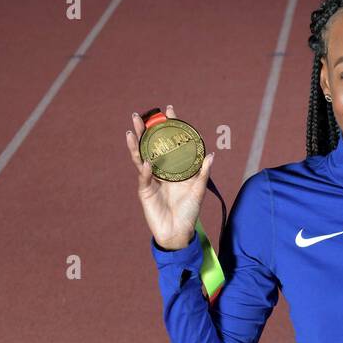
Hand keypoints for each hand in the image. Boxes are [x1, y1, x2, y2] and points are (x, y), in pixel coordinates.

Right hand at [125, 104, 213, 249]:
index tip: (169, 109)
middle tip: (140, 115)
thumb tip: (211, 155)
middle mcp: (160, 170)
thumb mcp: (198, 191)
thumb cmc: (189, 212)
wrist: (179, 233)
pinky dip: (145, 170)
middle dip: (145, 130)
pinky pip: (144, 178)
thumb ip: (203, 173)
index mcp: (173, 166)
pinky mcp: (145, 191)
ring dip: (136, 144)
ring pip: (141, 157)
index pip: (170, 142)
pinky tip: (147, 162)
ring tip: (132, 130)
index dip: (169, 126)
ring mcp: (151, 179)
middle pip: (150, 146)